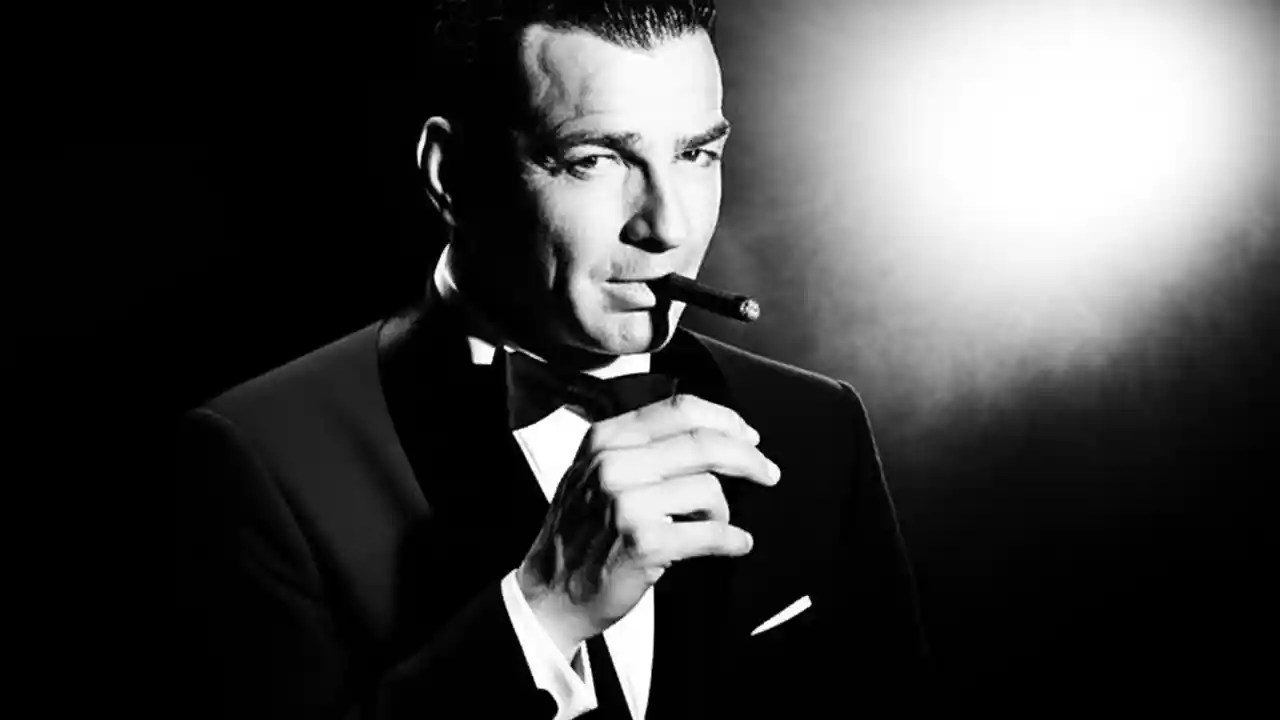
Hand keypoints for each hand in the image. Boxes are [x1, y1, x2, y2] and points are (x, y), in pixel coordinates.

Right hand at [517, 393, 780, 657]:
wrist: (551, 594)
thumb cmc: (579, 535)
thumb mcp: (593, 472)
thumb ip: (640, 446)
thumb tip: (712, 431)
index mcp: (605, 439)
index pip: (679, 410)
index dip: (725, 420)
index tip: (747, 435)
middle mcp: (613, 465)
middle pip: (704, 444)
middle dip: (748, 457)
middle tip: (768, 472)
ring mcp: (627, 503)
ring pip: (710, 490)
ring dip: (726, 512)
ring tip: (718, 525)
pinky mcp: (645, 543)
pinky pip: (711, 534)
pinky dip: (732, 541)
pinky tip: (735, 544)